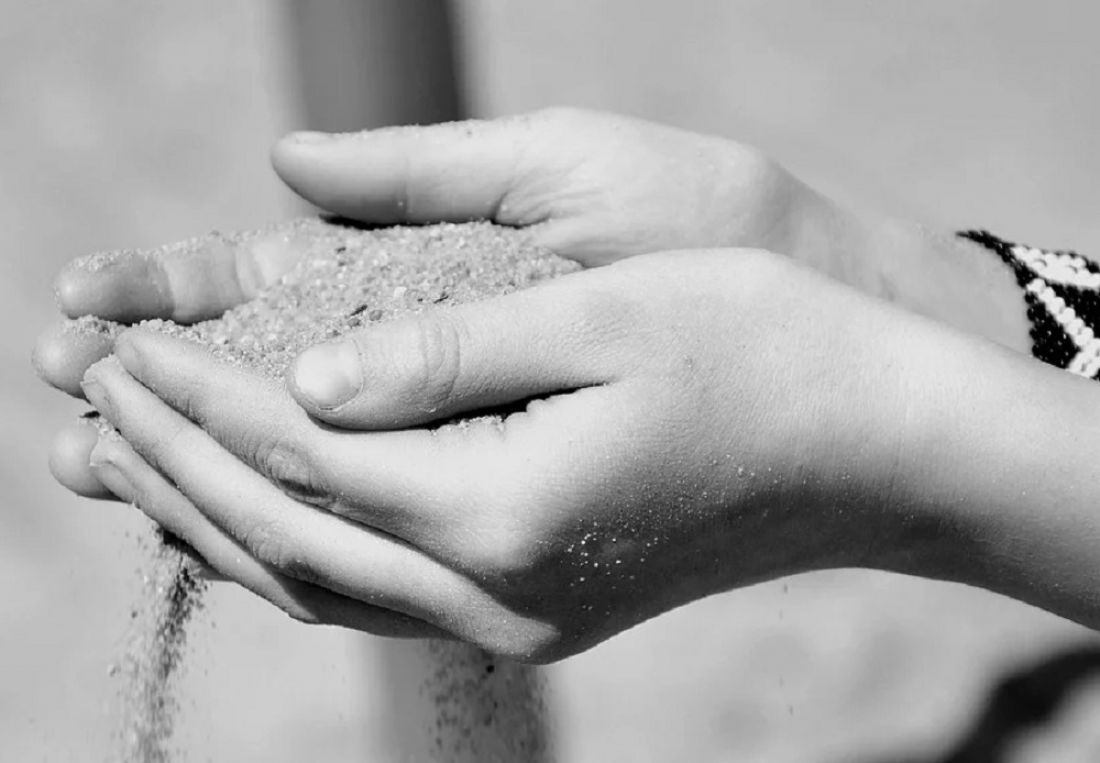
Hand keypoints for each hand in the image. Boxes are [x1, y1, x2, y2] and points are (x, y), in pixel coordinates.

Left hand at [78, 250, 946, 659]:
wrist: (872, 448)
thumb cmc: (760, 352)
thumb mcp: (604, 317)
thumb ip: (444, 356)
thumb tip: (308, 376)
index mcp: (507, 511)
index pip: (303, 452)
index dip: (202, 395)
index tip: (128, 344)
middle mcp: (499, 594)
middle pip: (289, 535)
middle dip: (178, 462)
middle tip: (95, 396)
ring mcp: (518, 620)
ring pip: (321, 584)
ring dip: (217, 516)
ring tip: (135, 459)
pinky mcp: (537, 612)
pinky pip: (376, 595)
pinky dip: (293, 549)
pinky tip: (252, 509)